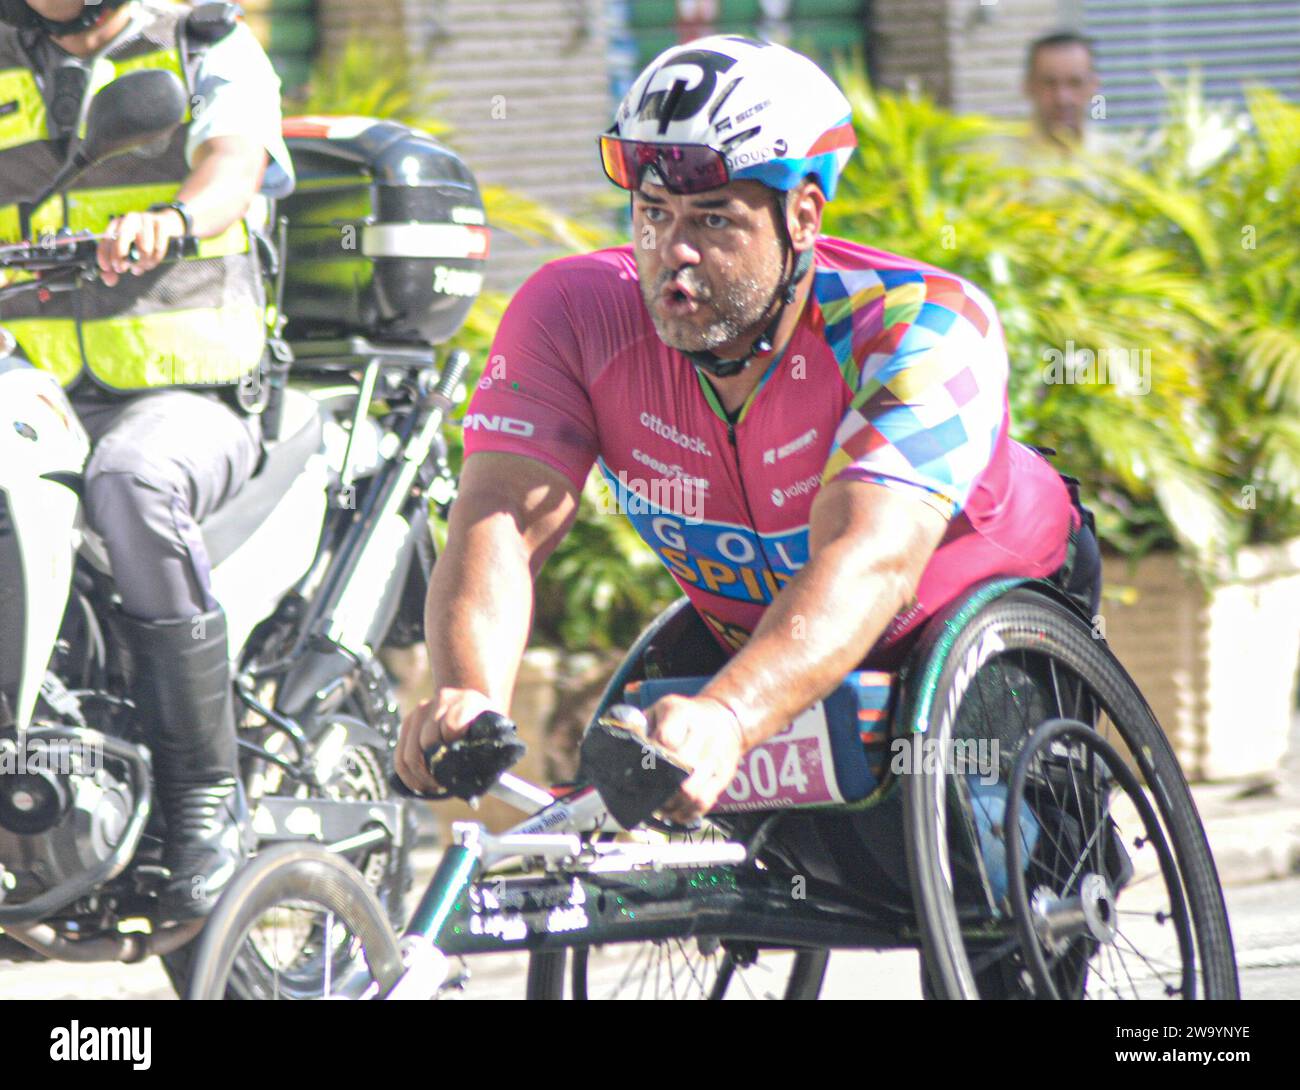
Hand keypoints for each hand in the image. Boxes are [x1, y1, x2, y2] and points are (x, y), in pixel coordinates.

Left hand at [97, 209, 185, 285]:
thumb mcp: (127, 253)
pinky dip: (155, 259)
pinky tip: (152, 262)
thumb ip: (115, 269)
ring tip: (142, 267)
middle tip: (122, 269)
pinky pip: (159, 247)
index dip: (104, 255)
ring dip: (142, 263)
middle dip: (121, 257)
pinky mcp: (161, 223)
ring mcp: (146, 219)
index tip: (107, 268)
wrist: (166, 225)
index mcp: (117, 224)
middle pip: (122, 238)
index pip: (106, 238)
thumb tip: (109, 280)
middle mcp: (129, 218)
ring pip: (144, 248)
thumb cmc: (142, 242)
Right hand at [395, 686, 498, 794]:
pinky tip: (419, 785)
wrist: (470, 703)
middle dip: (434, 771)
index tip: (458, 774)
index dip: (452, 755)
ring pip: (409, 752)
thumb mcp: (492, 737)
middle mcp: (441, 701)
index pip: (451, 728)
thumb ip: (486, 759)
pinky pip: (400, 756)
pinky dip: (408, 775)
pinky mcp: (407, 722)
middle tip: (443, 787)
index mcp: (466, 702)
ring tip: (432, 787)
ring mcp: (421, 710)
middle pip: (427, 742)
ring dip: (419, 776)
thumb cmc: (484, 728)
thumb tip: (473, 794)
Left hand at [645, 694, 746, 822]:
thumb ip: (641, 727)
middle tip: (645, 795)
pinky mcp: (725, 776)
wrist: (726, 717)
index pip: (666, 740)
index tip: (639, 769)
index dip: (651, 759)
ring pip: (693, 792)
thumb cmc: (684, 716)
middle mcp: (704, 735)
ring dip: (671, 805)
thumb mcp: (660, 710)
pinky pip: (705, 802)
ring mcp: (717, 758)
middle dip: (659, 787)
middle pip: (680, 770)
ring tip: (658, 808)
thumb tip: (627, 749)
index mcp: (683, 715)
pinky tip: (675, 812)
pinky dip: (687, 813)